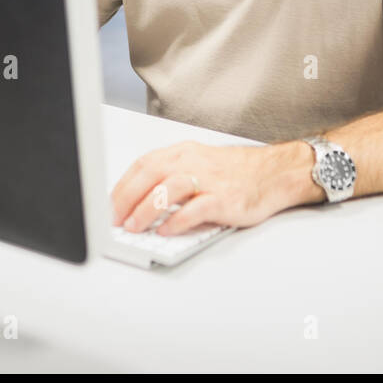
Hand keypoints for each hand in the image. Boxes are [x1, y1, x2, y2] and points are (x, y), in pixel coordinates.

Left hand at [110, 139, 316, 235]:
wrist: (274, 173)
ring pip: (170, 188)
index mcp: (183, 152)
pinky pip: (196, 208)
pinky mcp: (225, 199)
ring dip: (147, 208)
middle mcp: (193, 162)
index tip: (108, 205)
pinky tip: (166, 230)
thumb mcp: (198, 164)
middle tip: (114, 219)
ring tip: (134, 226)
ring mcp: (209, 180)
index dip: (122, 186)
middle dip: (126, 198)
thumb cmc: (234, 172)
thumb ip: (170, 178)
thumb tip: (138, 202)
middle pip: (151, 174)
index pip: (143, 165)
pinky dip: (178, 220)